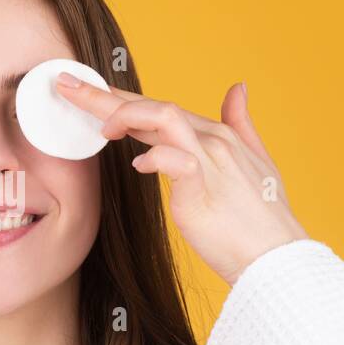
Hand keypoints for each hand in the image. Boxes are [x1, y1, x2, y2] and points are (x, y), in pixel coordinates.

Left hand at [56, 76, 307, 286]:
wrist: (278, 257)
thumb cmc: (262, 218)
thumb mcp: (256, 162)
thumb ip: (241, 124)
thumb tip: (237, 88)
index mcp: (216, 135)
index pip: (158, 109)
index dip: (120, 99)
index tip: (84, 92)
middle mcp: (211, 140)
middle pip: (151, 106)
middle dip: (103, 95)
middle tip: (65, 86)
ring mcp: (208, 160)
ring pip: (162, 117)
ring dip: (124, 115)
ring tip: (99, 128)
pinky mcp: (203, 187)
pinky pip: (174, 159)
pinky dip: (153, 158)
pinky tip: (137, 164)